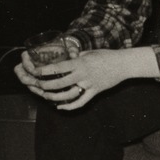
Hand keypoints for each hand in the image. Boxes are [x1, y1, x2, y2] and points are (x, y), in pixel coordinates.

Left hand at [15, 48, 158, 109]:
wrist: (124, 64)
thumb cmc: (107, 56)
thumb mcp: (90, 52)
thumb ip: (77, 56)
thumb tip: (67, 57)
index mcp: (80, 63)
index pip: (58, 68)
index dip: (45, 71)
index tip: (35, 72)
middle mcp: (82, 74)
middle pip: (59, 83)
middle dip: (46, 85)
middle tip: (37, 85)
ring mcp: (89, 84)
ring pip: (68, 94)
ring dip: (55, 97)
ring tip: (46, 96)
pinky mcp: (95, 91)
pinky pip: (81, 102)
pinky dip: (70, 106)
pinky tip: (61, 107)